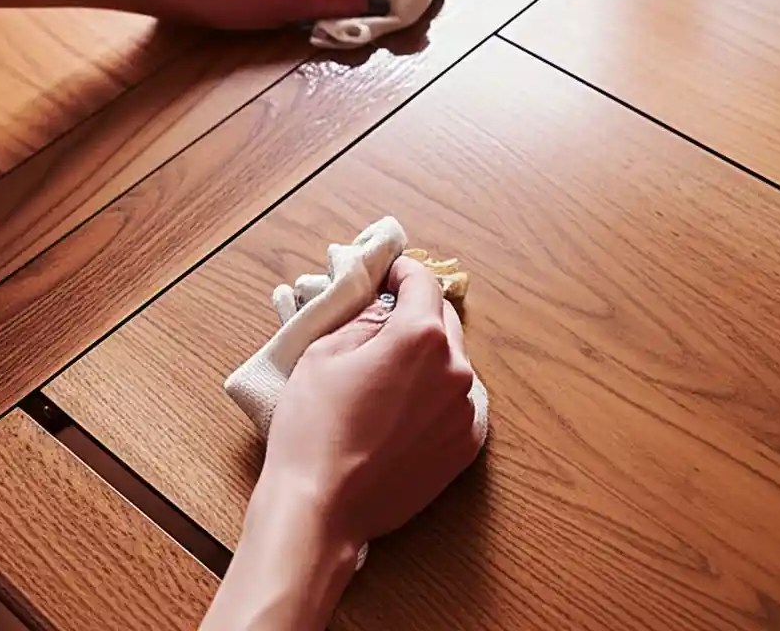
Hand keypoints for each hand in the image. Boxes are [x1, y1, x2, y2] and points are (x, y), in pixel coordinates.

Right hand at [201, 255, 480, 628]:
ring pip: (450, 365)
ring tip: (385, 378)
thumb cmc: (314, 429)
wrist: (323, 507)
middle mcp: (456, 370)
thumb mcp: (323, 353)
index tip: (385, 276)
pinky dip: (434, 398)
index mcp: (421, 337)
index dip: (399, 272)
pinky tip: (399, 412)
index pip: (422, 281)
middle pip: (441, 321)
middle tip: (379, 325)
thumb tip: (382, 307)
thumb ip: (363, 319)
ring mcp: (465, 411)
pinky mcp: (466, 447)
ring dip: (425, 361)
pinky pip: (456, 405)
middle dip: (413, 315)